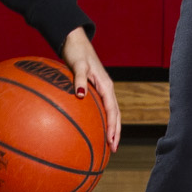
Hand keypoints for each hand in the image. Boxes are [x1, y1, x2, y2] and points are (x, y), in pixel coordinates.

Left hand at [60, 26, 121, 150]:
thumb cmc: (76, 52)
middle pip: (116, 115)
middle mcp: (107, 89)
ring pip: (111, 113)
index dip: (113, 126)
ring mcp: (103, 90)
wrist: (75, 42)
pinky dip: (103, 121)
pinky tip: (96, 130)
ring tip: (109, 144)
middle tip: (113, 149)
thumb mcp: (77, 64)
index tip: (111, 140)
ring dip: (112, 128)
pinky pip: (103, 109)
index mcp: (106, 85)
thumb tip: (80, 95)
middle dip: (116, 132)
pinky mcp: (96, 90)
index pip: (113, 110)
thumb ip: (79, 79)